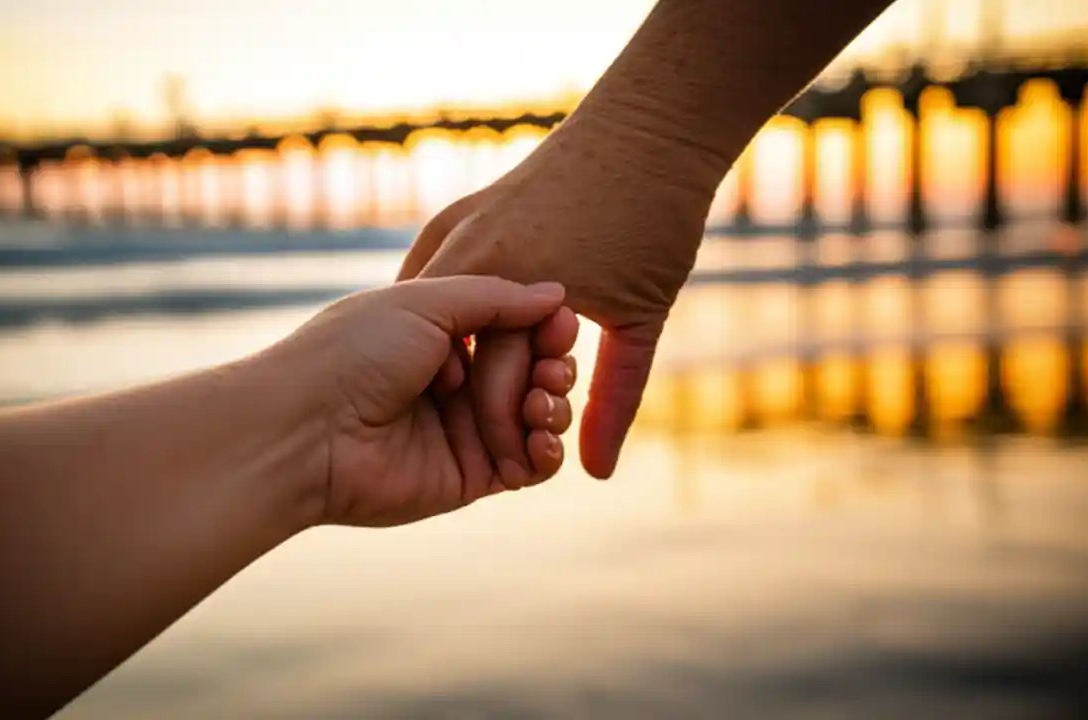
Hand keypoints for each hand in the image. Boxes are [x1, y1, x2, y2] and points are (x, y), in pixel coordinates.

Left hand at [273, 276, 578, 527]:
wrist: (306, 429)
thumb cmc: (354, 352)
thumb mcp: (426, 301)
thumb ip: (495, 297)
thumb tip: (556, 294)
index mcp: (441, 334)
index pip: (516, 327)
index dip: (545, 326)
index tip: (562, 322)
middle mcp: (456, 382)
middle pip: (535, 371)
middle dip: (555, 366)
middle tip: (553, 366)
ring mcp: (464, 431)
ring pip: (541, 418)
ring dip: (555, 407)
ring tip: (541, 404)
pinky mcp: (470, 477)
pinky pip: (531, 466)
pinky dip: (548, 452)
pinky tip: (541, 439)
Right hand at [399, 116, 716, 477]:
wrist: (651, 126)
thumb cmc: (654, 221)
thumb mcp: (642, 319)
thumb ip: (616, 398)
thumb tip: (597, 472)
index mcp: (509, 280)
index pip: (489, 383)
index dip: (508, 431)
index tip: (524, 462)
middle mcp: (466, 250)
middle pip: (455, 355)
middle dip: (479, 404)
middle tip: (505, 438)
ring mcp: (456, 226)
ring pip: (435, 320)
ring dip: (461, 362)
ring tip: (488, 400)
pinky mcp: (457, 213)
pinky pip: (433, 281)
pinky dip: (448, 321)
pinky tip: (464, 351)